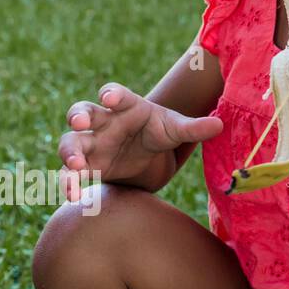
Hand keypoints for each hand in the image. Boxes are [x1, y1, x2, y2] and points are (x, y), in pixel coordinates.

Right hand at [59, 83, 223, 201]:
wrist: (150, 159)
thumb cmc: (161, 134)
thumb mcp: (176, 130)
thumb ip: (194, 128)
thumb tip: (219, 125)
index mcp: (126, 106)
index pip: (115, 94)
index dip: (111, 93)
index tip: (108, 97)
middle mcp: (103, 122)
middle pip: (82, 111)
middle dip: (79, 115)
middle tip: (80, 122)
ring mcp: (91, 144)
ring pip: (70, 143)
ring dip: (69, 152)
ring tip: (76, 165)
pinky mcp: (87, 167)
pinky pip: (72, 174)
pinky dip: (69, 183)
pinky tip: (72, 195)